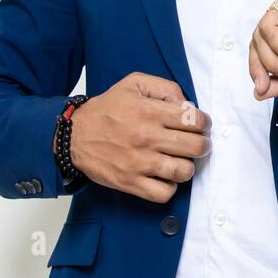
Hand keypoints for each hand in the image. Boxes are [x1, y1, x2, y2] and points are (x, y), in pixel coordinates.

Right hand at [59, 72, 211, 202]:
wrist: (74, 135)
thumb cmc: (106, 110)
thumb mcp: (134, 84)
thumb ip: (165, 88)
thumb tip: (188, 105)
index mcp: (149, 111)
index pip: (195, 120)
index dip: (204, 123)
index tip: (200, 125)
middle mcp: (146, 137)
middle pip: (196, 147)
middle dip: (202, 145)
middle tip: (197, 144)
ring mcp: (139, 163)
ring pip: (184, 172)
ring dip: (187, 166)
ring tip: (181, 160)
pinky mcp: (130, 182)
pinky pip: (164, 193)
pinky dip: (170, 187)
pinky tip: (165, 176)